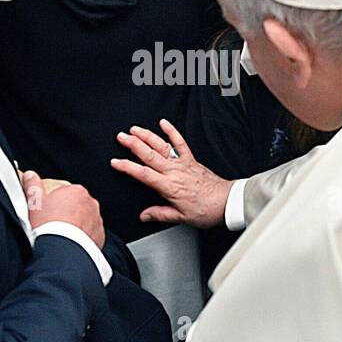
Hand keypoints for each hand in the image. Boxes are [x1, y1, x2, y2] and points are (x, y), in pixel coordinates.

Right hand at [23, 171, 104, 247]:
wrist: (62, 252)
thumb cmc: (48, 227)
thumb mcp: (35, 203)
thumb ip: (32, 186)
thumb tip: (30, 176)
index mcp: (75, 190)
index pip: (63, 190)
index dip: (52, 200)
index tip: (46, 210)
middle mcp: (90, 203)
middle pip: (74, 204)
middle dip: (65, 211)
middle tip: (51, 223)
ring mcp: (96, 219)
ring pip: (83, 218)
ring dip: (74, 223)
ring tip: (60, 233)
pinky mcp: (99, 235)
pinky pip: (90, 232)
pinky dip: (82, 235)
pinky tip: (70, 241)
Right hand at [110, 119, 232, 227]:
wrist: (226, 202)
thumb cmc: (206, 210)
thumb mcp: (180, 218)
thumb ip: (160, 214)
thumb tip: (144, 215)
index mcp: (169, 186)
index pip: (143, 174)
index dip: (127, 167)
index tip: (115, 161)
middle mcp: (174, 171)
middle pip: (149, 154)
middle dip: (133, 144)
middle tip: (121, 136)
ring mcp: (182, 163)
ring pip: (161, 146)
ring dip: (147, 136)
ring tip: (135, 129)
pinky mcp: (191, 159)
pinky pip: (180, 142)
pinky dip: (172, 131)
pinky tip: (163, 123)